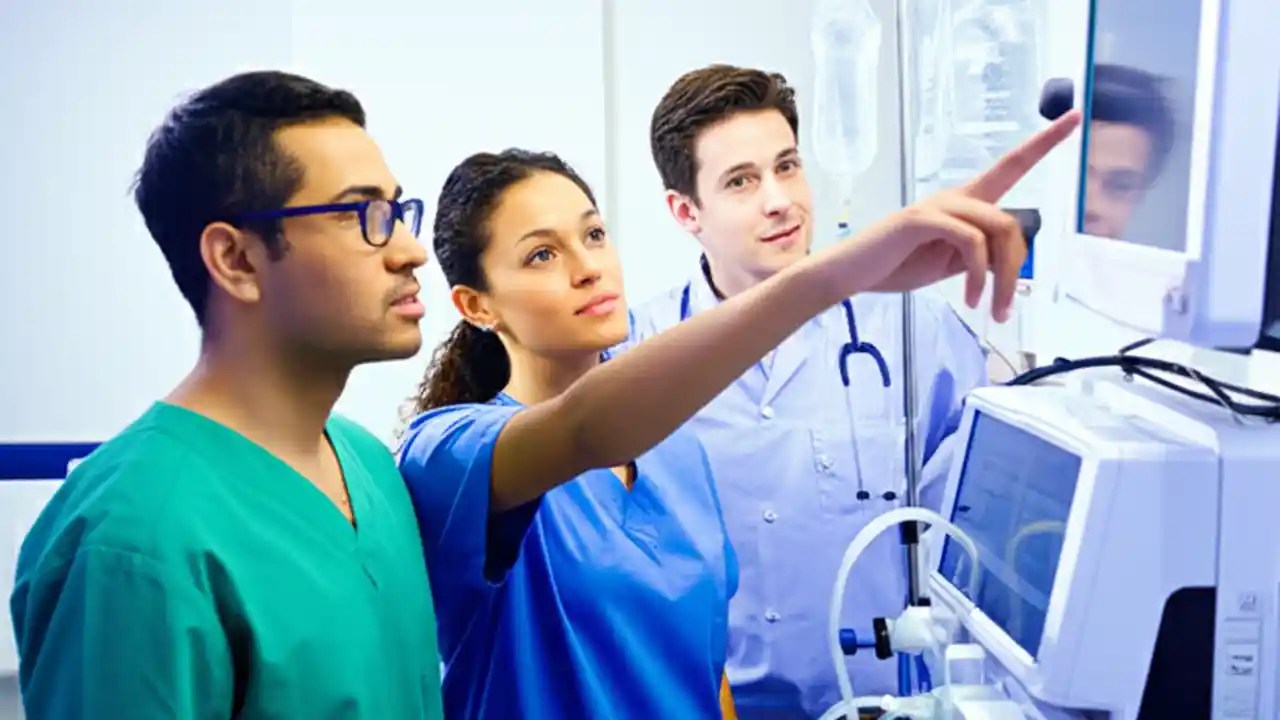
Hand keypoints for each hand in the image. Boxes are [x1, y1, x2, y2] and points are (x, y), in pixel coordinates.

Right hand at [828, 110, 1081, 321]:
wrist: (850, 273)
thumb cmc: (897, 266)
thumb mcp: (950, 264)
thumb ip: (979, 255)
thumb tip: (1008, 261)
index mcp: (965, 203)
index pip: (1011, 165)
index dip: (1043, 142)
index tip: (1075, 115)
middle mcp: (956, 196)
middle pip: (1012, 220)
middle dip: (1016, 268)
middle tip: (1004, 308)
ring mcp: (938, 206)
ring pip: (997, 230)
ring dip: (1001, 277)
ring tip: (988, 308)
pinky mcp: (921, 219)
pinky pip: (969, 240)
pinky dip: (976, 273)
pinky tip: (968, 297)